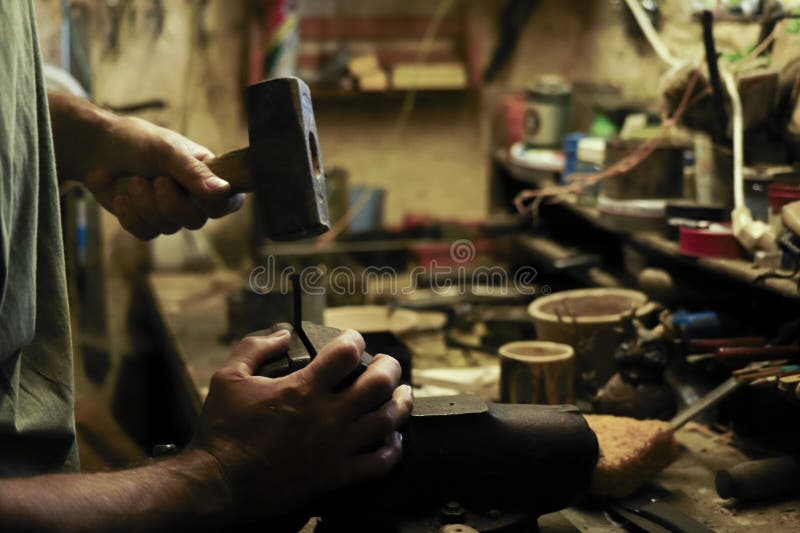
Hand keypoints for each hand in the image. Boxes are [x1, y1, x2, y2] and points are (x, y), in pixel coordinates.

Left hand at [84, 115, 243, 239]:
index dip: (216, 205)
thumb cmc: (136, 140)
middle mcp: (192, 196)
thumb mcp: (166, 150)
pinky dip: (131, 216)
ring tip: (134, 181)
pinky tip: (122, 197)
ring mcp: (169, 210)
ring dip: (146, 205)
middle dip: (170, 203)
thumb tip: (224, 192)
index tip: (197, 194)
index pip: (229, 202)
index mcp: (207, 175)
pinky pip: (147, 233)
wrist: (95, 148)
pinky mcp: (146, 221)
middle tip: (156, 180)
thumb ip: (193, 172)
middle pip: (196, 221)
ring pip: (169, 228)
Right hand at [192, 329, 412, 519]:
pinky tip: (394, 440)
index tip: (353, 340)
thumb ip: (255, 348)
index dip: (355, 340)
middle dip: (390, 368)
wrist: (219, 484)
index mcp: (303, 389)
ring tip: (403, 394)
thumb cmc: (222, 431)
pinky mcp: (336, 475)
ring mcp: (335, 447)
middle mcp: (327, 416)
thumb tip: (282, 335)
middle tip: (389, 364)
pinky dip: (393, 450)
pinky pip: (378, 463)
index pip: (346, 353)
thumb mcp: (228, 378)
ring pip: (386, 421)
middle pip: (378, 384)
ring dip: (400, 404)